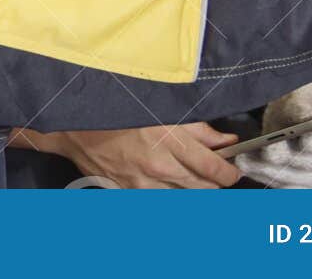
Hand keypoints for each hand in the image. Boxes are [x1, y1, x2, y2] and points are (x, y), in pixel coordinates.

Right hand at [41, 123, 241, 187]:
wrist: (78, 124)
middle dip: (215, 183)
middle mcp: (160, 167)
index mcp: (171, 143)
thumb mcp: (163, 110)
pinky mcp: (129, 193)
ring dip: (193, 192)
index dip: (229, 172)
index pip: (213, 168)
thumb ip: (198, 128)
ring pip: (183, 199)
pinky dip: (169, 196)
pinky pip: (158, 201)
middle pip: (202, 188)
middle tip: (218, 175)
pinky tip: (169, 187)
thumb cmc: (118, 110)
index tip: (232, 170)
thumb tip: (223, 139)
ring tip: (195, 181)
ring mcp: (143, 184)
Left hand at [234, 83, 311, 188]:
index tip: (299, 139)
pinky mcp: (305, 187)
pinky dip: (263, 176)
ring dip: (267, 170)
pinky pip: (283, 187)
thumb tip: (306, 118)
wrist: (293, 115)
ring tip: (243, 159)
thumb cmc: (302, 101)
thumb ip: (306, 105)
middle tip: (264, 151)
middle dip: (285, 158)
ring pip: (294, 180)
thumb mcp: (305, 94)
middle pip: (311, 166)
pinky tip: (246, 165)